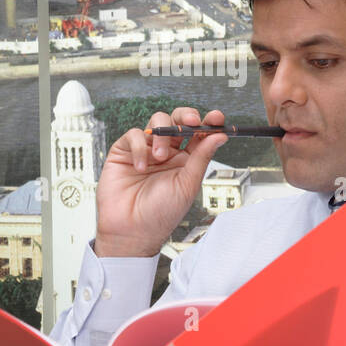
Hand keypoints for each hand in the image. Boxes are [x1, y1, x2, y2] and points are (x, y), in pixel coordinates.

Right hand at [94, 106, 227, 256]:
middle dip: (186, 116)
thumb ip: (202, 157)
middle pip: (178, 120)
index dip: (208, 123)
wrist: (131, 230)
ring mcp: (146, 150)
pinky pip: (133, 135)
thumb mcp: (187, 184)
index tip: (216, 118)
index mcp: (186, 160)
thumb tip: (220, 136)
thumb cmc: (161, 214)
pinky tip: (140, 167)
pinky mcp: (125, 152)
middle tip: (190, 121)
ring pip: (157, 121)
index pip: (199, 134)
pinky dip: (138, 148)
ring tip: (160, 156)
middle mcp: (167, 152)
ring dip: (162, 134)